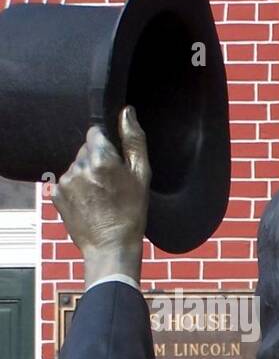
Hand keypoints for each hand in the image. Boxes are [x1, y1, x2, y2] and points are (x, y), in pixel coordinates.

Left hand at [51, 106, 150, 284]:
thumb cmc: (132, 213)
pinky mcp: (56, 193)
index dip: (108, 147)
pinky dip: (77, 189)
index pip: (96, 133)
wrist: (111, 247)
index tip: (116, 164)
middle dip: (97, 161)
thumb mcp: (142, 176)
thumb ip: (134, 141)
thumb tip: (127, 112)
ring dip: (87, 175)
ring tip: (101, 197)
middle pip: (85, 150)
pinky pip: (67, 182)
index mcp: (101, 158)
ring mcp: (65, 180)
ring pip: (76, 166)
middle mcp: (79, 165)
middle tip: (111, 184)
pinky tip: (90, 204)